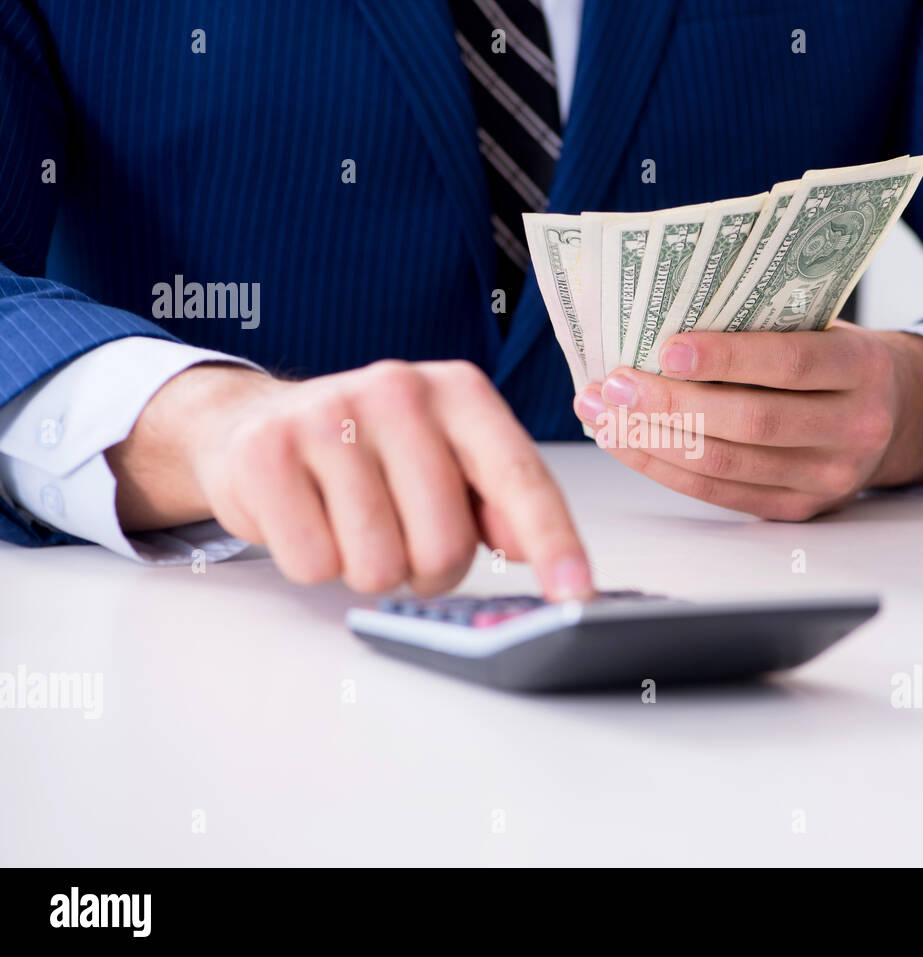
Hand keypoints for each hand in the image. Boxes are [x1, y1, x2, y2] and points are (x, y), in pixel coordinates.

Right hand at [107, 360, 593, 598]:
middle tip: (404, 539)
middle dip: (428, 569)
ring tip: (353, 524)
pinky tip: (310, 517)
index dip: (553, 542)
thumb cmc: (374, 452)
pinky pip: (313, 564)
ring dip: (369, 569)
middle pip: (445, 544)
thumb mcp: (449, 461)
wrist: (261, 422)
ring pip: (378, 565)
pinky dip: (315, 563)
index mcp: (460, 394)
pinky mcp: (266, 453)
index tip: (576, 594)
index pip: (518, 477)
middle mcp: (398, 391)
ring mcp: (328, 416)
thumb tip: (530, 548)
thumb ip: (498, 502)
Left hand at [573, 321, 922, 519]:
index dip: (726, 357)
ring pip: (727, 464)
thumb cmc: (837, 359)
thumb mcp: (822, 328)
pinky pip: (720, 494)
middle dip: (672, 403)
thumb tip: (663, 321)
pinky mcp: (798, 510)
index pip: (790, 363)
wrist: (898, 414)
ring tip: (605, 413)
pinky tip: (628, 443)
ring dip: (653, 440)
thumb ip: (764, 326)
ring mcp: (828, 479)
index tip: (666, 347)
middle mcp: (854, 430)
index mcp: (864, 370)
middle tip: (615, 383)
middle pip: (752, 422)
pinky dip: (665, 469)